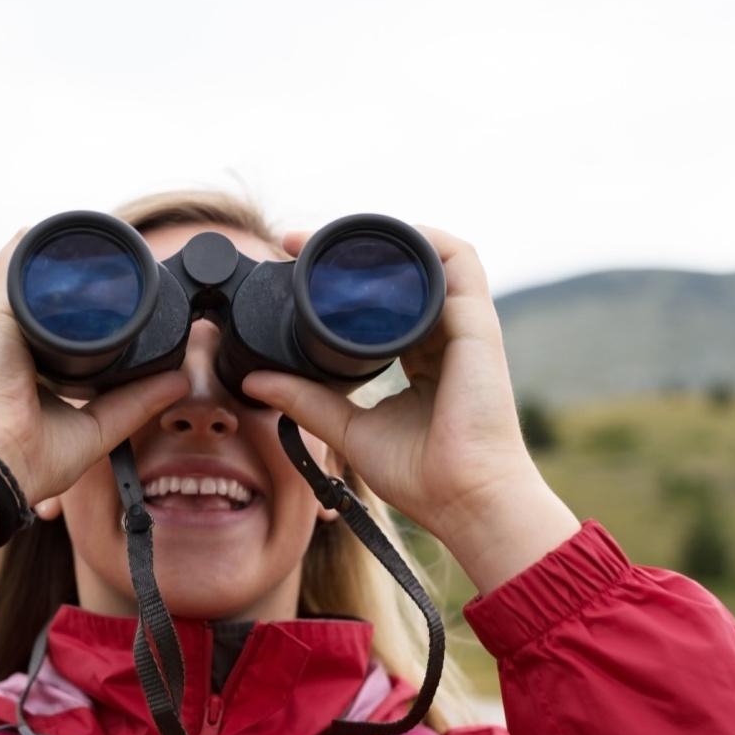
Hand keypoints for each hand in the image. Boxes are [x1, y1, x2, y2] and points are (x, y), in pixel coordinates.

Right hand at [0, 230, 189, 505]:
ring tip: (108, 242)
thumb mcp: (96, 425)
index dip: (86, 298)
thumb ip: (136, 402)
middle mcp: (3, 327)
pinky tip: (78, 237)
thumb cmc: (29, 456)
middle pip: (43, 277)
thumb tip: (179, 380)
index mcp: (21, 353)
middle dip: (79, 265)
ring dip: (65, 248)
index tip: (124, 291)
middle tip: (125, 262)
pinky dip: (45, 242)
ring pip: (31, 257)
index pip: (54, 310)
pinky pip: (19, 254)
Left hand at [242, 226, 578, 590]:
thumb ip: (306, 400)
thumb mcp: (348, 429)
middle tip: (296, 245)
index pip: (382, 305)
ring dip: (381, 238)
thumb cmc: (423, 475)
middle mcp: (443, 336)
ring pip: (428, 258)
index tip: (292, 267)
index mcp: (420, 359)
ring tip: (330, 236)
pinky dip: (425, 239)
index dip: (342, 283)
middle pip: (400, 275)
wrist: (465, 498)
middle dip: (352, 252)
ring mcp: (463, 327)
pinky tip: (388, 237)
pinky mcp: (477, 324)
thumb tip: (257, 380)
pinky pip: (459, 260)